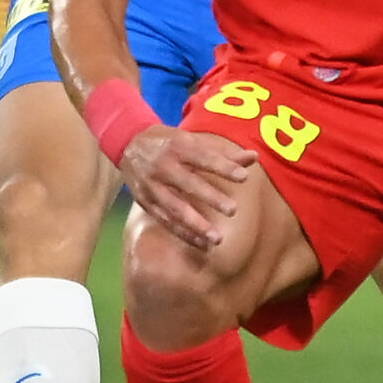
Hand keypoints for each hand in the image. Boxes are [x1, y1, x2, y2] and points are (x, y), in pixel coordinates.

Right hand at [119, 125, 253, 249]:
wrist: (129, 143)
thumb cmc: (170, 142)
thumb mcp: (193, 139)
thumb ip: (224, 151)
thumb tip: (253, 158)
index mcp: (178, 146)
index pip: (204, 157)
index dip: (223, 167)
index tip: (244, 177)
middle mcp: (163, 166)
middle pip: (188, 184)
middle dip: (211, 197)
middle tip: (233, 210)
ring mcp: (151, 186)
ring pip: (174, 208)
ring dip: (196, 225)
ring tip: (217, 238)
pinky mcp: (145, 201)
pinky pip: (165, 220)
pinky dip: (183, 233)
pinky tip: (201, 244)